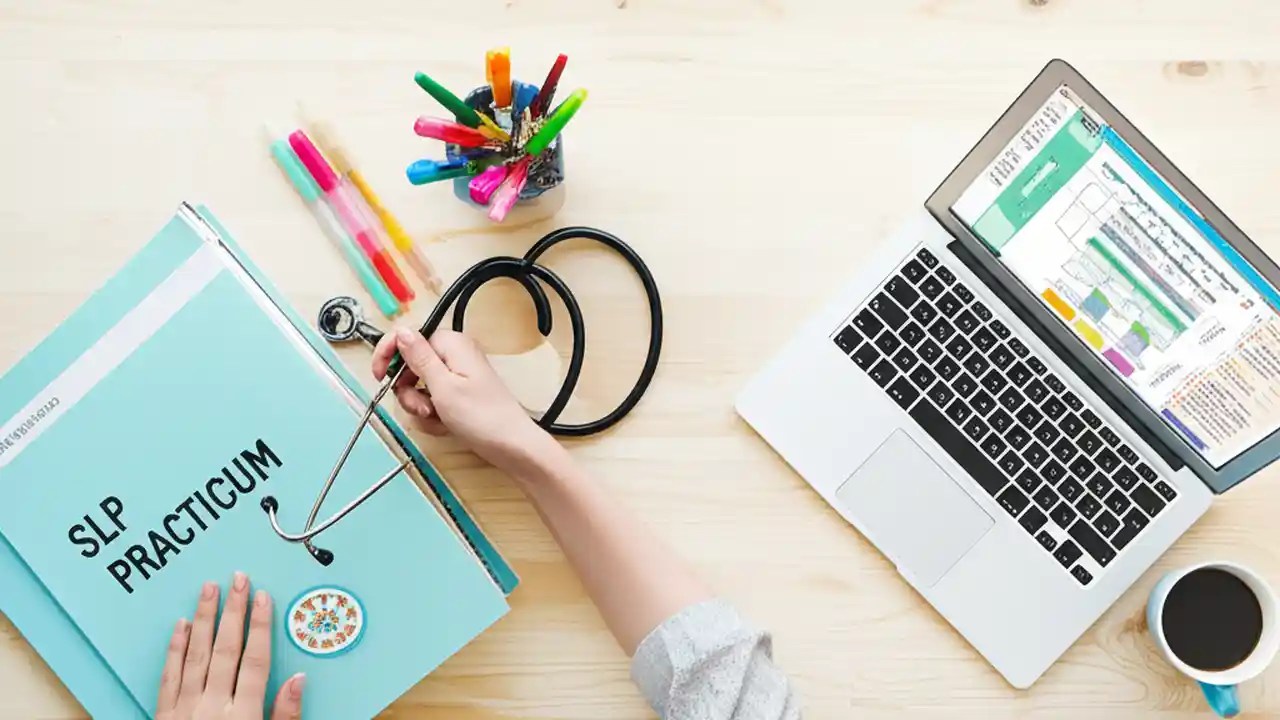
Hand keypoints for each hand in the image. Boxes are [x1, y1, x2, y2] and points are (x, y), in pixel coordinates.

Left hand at [156, 573, 304, 719]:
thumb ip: (286, 715)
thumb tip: (298, 680)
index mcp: (244, 715)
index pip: (255, 661)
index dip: (260, 626)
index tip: (263, 598)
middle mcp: (212, 707)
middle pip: (226, 650)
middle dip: (234, 611)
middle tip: (238, 580)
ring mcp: (185, 710)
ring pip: (196, 656)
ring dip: (204, 619)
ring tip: (209, 590)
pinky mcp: (164, 716)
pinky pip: (169, 676)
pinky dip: (175, 649)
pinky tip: (181, 625)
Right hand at [372, 327, 560, 477]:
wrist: (511, 446)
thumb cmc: (481, 416)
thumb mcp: (443, 386)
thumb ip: (419, 357)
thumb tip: (401, 331)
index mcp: (451, 344)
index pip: (407, 337)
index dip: (389, 354)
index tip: (380, 377)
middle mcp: (453, 355)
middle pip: (410, 365)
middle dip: (409, 390)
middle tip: (421, 407)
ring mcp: (456, 376)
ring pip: (418, 386)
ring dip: (420, 406)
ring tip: (436, 418)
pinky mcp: (458, 395)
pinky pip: (432, 400)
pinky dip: (433, 415)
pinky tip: (445, 425)